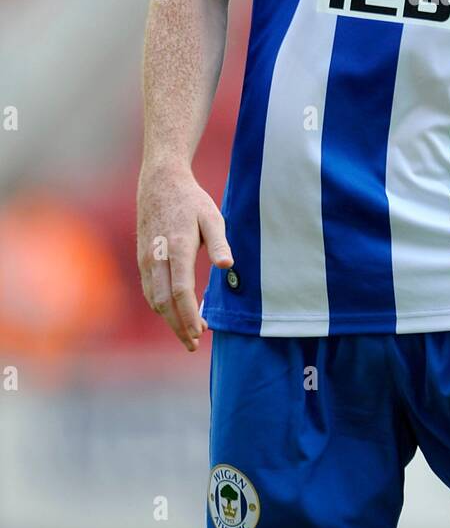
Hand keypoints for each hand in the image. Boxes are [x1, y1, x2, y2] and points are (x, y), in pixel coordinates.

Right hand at [136, 162, 232, 350]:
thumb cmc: (191, 201)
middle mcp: (157, 257)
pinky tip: (175, 313)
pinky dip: (161, 307)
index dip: (189, 315)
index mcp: (177, 247)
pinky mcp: (142, 260)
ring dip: (169, 319)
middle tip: (193, 343)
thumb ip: (219, 242)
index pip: (181, 291)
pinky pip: (150, 290)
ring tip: (188, 332)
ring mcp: (146, 260)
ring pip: (154, 299)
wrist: (159, 184)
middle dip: (178, 326)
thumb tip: (227, 265)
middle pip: (164, 302)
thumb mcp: (211, 216)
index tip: (200, 332)